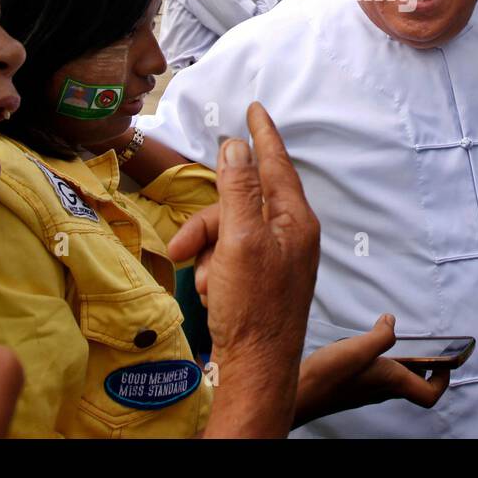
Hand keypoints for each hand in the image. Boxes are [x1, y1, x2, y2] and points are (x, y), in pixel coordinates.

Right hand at [168, 103, 319, 436]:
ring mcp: (277, 258)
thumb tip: (237, 146)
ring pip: (228, 233)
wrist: (255, 370)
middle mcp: (291, 235)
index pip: (277, 163)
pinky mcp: (263, 279)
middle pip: (239, 203)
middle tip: (183, 247)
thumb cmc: (252, 308)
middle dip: (208, 225)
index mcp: (294, 220)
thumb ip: (238, 189)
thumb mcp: (240, 241)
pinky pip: (229, 259)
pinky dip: (214, 273)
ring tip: (207, 284)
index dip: (263, 134)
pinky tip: (214, 295)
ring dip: (208, 255)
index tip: (255, 107)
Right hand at [294, 314, 449, 426]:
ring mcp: (367, 388)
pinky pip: (377, 373)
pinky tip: (369, 344)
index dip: (442, 380)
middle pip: (413, 383)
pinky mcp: (354, 384)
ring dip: (404, 361)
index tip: (446, 362)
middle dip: (425, 365)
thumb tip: (391, 322)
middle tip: (428, 347)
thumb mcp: (358, 349)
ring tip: (400, 340)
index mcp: (391, 382)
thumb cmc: (328, 378)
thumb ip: (380, 335)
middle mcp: (382, 389)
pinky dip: (382, 359)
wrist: (299, 393)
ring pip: (395, 377)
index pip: (428, 394)